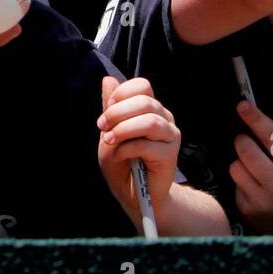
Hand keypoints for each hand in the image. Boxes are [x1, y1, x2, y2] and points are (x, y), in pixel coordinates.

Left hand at [97, 76, 179, 221]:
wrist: (133, 194)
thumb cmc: (121, 161)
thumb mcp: (109, 131)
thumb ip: (110, 107)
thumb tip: (107, 79)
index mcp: (151, 108)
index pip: (142, 85)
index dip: (122, 94)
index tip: (106, 111)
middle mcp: (164, 117)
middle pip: (145, 101)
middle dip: (117, 112)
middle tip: (101, 127)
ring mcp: (170, 136)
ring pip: (150, 121)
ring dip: (123, 129)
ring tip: (109, 141)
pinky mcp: (170, 155)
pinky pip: (148, 145)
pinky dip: (127, 149)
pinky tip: (119, 156)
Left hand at [229, 101, 272, 234]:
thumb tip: (259, 118)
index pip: (272, 138)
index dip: (255, 118)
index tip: (243, 106)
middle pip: (247, 150)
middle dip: (244, 139)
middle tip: (248, 140)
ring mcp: (262, 203)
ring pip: (236, 166)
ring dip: (241, 161)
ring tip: (255, 167)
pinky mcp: (248, 212)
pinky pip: (235, 184)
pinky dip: (242, 180)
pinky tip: (255, 185)